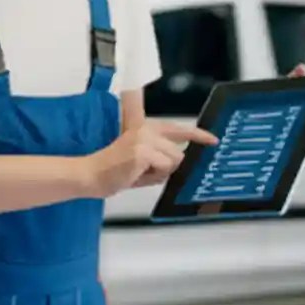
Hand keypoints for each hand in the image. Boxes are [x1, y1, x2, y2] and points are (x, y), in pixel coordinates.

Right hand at [82, 120, 217, 196]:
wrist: (91, 175)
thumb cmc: (113, 171)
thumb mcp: (141, 161)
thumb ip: (161, 158)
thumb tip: (180, 162)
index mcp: (145, 127)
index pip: (176, 128)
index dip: (197, 134)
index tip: (213, 139)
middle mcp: (146, 128)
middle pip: (178, 153)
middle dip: (167, 167)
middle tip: (144, 171)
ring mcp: (144, 138)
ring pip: (173, 161)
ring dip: (159, 173)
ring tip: (138, 172)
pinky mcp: (142, 151)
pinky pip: (163, 169)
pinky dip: (152, 176)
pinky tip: (134, 173)